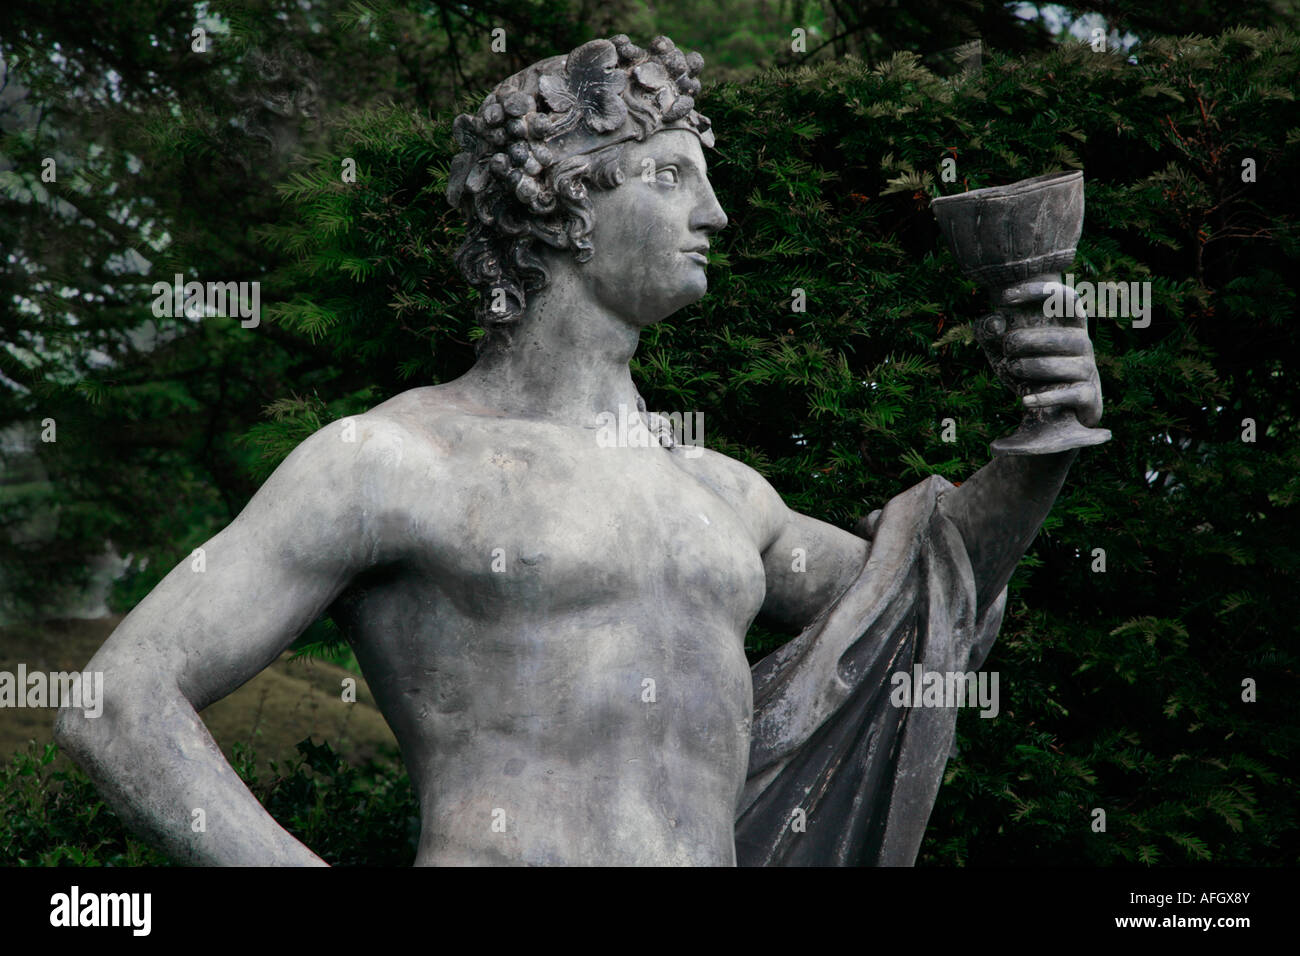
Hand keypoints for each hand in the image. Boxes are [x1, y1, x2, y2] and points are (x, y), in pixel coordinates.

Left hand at [978, 279, 1102, 428]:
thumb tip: (994, 322)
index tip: (1004, 298)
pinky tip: (1024, 400)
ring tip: (1011, 367)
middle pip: (1061, 337)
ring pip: (1060, 366)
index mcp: (1070, 324)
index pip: (1067, 297)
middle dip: (1027, 340)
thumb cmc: (1028, 370)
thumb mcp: (1002, 350)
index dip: (1039, 292)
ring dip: (1029, 367)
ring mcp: (1088, 370)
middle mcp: (1084, 344)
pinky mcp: (1087, 396)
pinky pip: (1068, 394)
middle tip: (1006, 346)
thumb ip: (989, 332)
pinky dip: (1044, 398)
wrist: (1053, 412)